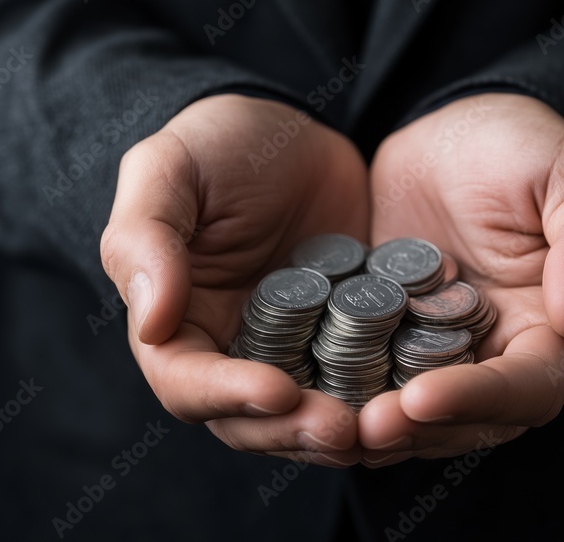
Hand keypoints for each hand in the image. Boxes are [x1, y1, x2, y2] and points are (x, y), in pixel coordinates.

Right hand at [101, 95, 367, 466]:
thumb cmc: (217, 143)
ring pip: (307, 415)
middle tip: (342, 428)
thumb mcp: (168, 169)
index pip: (186, 383)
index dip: (227, 396)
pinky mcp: (346, 341)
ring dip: (340, 430)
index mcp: (178, 321)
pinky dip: (383, 397)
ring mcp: (293, 352)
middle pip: (250, 419)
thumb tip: (150, 323)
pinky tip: (418, 398)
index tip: (278, 392)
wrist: (296, 132)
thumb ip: (145, 239)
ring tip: (382, 428)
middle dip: (292, 431)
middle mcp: (231, 350)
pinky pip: (362, 381)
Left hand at [360, 93, 563, 464]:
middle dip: (419, 429)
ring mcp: (442, 352)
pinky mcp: (391, 340)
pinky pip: (372, 381)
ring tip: (330, 426)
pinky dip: (345, 397)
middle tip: (364, 428)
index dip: (479, 400)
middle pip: (470, 420)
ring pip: (418, 416)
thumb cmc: (519, 142)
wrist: (447, 132)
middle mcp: (500, 353)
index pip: (529, 386)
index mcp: (553, 325)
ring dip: (378, 429)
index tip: (421, 398)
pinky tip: (304, 398)